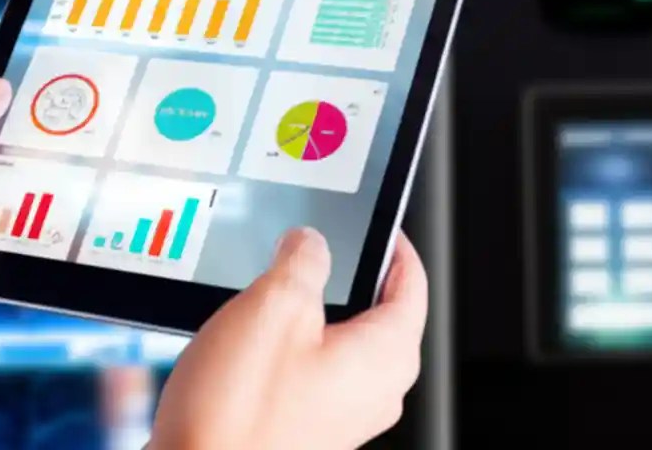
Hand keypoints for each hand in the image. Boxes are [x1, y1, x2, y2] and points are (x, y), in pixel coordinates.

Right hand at [151, 228, 427, 449]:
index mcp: (386, 355)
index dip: (393, 244)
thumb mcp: (273, 306)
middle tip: (311, 245)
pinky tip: (249, 339)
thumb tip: (311, 243)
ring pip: (337, 342)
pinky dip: (288, 346)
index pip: (411, 283)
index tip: (377, 223)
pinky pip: (310, 372)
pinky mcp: (306, 428)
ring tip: (268, 288)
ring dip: (307, 312)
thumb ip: (303, 262)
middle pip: (376, 313)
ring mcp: (341, 415)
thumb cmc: (239, 412)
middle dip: (345, 276)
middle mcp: (375, 391)